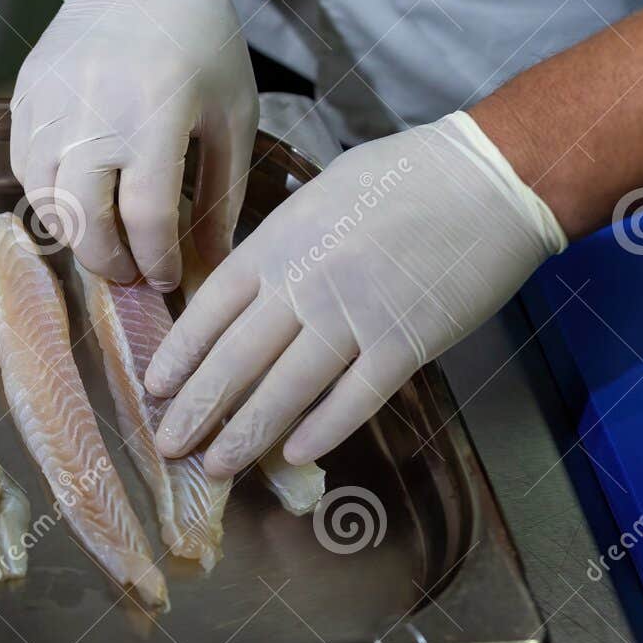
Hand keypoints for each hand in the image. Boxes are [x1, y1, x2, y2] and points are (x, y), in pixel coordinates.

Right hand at [10, 0, 257, 288]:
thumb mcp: (233, 114)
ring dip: (75, 236)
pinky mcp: (26, 96)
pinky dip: (49, 198)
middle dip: (109, 262)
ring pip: (46, 202)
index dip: (155, 260)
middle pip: (85, 221)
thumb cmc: (201, 42)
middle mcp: (94, 111)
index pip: (144, 217)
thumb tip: (213, 264)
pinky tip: (78, 200)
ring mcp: (52, 104)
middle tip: (130, 273)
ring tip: (105, 242)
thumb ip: (222, 194)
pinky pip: (25, 169)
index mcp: (156, 114)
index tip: (165, 278)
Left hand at [146, 112, 568, 477]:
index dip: (179, 353)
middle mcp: (304, 283)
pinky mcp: (405, 342)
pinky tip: (294, 456)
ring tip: (216, 466)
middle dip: (197, 408)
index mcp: (277, 244)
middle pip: (236, 358)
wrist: (488, 177)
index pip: (210, 309)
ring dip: (247, 433)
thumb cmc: (405, 179)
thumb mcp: (318, 199)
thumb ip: (278, 247)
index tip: (154, 387)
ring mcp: (354, 315)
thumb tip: (241, 291)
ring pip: (286, 388)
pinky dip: (322, 429)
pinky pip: (354, 397)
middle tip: (168, 446)